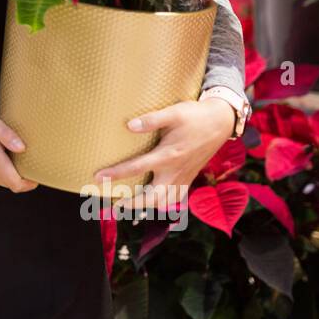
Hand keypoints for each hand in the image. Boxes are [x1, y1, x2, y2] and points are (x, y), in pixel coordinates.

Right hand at [0, 109, 36, 192]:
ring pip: (3, 183)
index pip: (16, 183)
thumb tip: (22, 148)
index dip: (29, 183)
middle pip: (11, 184)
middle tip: (22, 162)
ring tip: (5, 158)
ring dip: (8, 175)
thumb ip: (8, 135)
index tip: (35, 176)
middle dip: (20, 177)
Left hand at [93, 98, 236, 210]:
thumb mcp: (174, 113)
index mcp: (168, 155)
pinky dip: (164, 203)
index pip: (137, 168)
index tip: (98, 177)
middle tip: (115, 202)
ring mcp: (184, 177)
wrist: (220, 122)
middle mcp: (176, 171)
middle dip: (133, 204)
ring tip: (131, 204)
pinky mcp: (189, 178)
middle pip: (152, 198)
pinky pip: (176, 198)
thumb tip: (129, 125)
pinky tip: (154, 200)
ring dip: (148, 206)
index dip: (116, 174)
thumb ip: (152, 119)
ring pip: (165, 202)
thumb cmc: (194, 116)